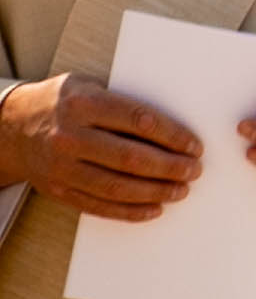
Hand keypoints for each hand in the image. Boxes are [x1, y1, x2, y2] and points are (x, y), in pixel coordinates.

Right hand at [0, 74, 200, 216]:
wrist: (10, 126)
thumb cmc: (62, 103)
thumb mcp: (89, 87)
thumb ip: (124, 103)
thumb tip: (175, 127)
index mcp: (83, 104)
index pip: (139, 121)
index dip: (174, 136)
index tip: (195, 146)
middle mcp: (69, 137)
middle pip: (131, 158)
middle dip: (170, 167)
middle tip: (193, 170)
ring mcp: (61, 166)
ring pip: (117, 186)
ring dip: (155, 192)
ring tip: (180, 190)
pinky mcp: (58, 190)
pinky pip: (98, 206)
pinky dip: (130, 211)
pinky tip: (153, 208)